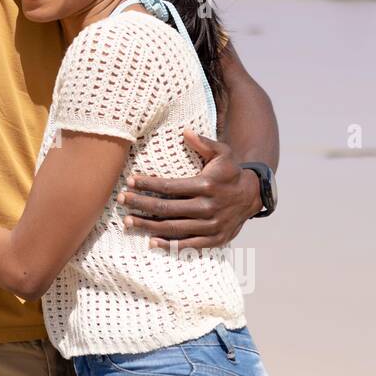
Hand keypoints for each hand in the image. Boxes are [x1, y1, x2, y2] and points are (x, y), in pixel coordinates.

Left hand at [117, 129, 260, 251]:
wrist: (254, 195)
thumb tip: (185, 130)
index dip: (148, 184)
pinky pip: (189, 244)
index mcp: (207, 185)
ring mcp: (212, 225)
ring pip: (174, 228)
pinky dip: (170, 245)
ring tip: (128, 221)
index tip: (130, 181)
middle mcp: (208, 206)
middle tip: (121, 200)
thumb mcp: (222, 152)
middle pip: (167, 208)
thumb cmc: (231, 172)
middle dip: (140, 204)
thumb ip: (204, 142)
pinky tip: (152, 241)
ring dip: (148, 225)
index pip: (169, 186)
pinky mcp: (215, 239)